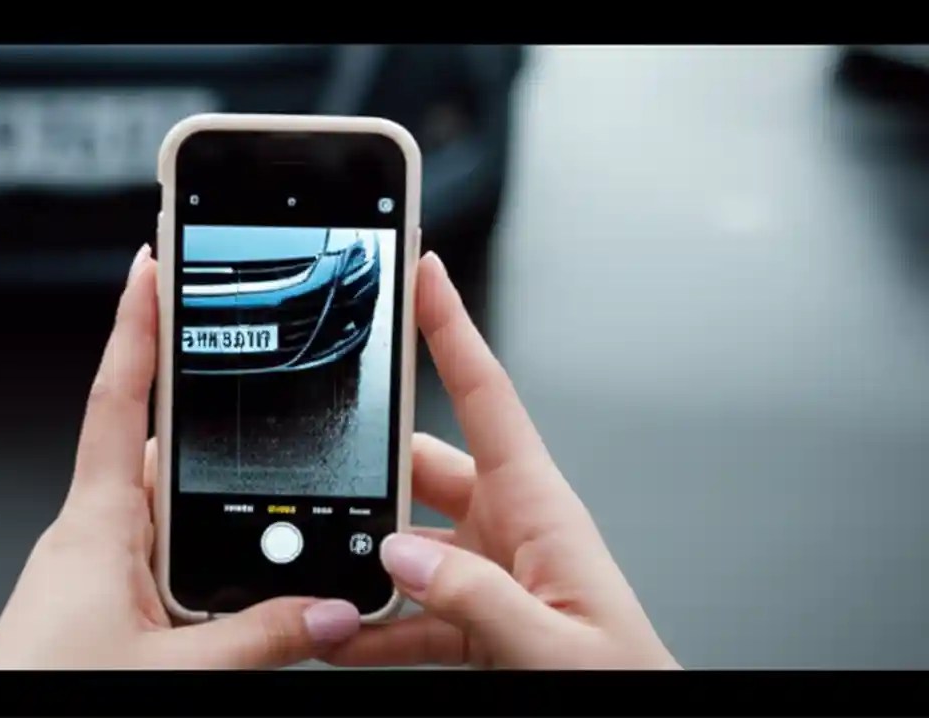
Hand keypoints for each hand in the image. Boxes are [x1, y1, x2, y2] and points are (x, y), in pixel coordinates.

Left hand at [0, 245, 360, 668]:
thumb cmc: (45, 696)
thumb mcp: (171, 667)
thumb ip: (257, 639)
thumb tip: (327, 613)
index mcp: (97, 524)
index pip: (117, 400)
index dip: (135, 326)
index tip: (152, 266)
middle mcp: (94, 534)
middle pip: (164, 458)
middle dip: (216, 444)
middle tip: (262, 422)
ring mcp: (95, 568)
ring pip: (169, 516)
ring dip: (213, 522)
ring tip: (258, 552)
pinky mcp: (98, 601)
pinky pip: (159, 558)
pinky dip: (199, 562)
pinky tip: (227, 597)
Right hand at [325, 253, 679, 669]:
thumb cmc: (625, 684)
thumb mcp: (555, 644)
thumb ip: (478, 598)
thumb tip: (399, 555)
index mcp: (541, 508)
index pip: (488, 398)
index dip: (453, 330)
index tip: (422, 275)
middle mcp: (512, 527)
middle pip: (424, 470)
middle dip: (373, 474)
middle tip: (327, 484)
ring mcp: (489, 569)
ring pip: (407, 541)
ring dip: (367, 560)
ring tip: (330, 578)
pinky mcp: (475, 613)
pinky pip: (410, 604)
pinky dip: (375, 622)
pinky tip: (348, 635)